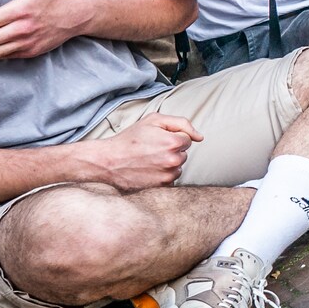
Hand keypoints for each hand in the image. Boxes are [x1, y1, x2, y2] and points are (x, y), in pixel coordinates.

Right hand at [81, 112, 198, 191]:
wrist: (108, 161)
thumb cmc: (130, 139)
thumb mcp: (153, 120)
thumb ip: (181, 123)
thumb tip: (200, 137)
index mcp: (174, 142)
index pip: (187, 139)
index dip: (172, 137)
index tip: (157, 139)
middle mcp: (173, 160)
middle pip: (184, 154)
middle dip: (172, 150)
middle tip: (151, 149)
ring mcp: (168, 175)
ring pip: (178, 167)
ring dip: (168, 163)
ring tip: (149, 160)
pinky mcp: (161, 187)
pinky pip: (171, 178)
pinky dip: (163, 174)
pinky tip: (148, 170)